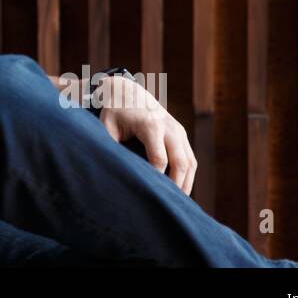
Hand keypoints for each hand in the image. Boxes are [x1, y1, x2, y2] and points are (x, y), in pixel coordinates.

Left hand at [95, 76, 197, 194]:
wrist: (128, 91)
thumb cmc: (115, 112)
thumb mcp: (107, 126)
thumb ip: (111, 146)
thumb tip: (113, 172)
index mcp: (150, 125)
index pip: (159, 158)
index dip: (157, 178)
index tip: (150, 194)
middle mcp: (169, 127)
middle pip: (181, 162)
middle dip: (176, 185)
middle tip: (168, 205)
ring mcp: (178, 130)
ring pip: (190, 162)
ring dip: (186, 183)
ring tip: (177, 203)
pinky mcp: (182, 134)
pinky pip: (190, 158)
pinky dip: (188, 175)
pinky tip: (180, 190)